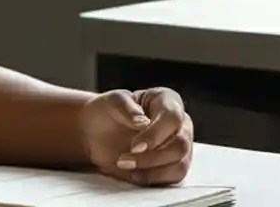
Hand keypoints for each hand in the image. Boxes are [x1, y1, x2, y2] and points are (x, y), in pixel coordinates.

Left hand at [78, 87, 193, 186]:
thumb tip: (144, 122)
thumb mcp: (113, 101)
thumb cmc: (109, 110)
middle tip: (124, 160)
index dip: (156, 134)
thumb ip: (127, 108)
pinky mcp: (174, 165)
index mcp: (168, 101)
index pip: (173, 117)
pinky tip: (133, 175)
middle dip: (152, 157)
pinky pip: (173, 177)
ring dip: (152, 170)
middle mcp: (181, 124)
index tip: (135, 147)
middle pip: (180, 145)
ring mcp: (180, 146)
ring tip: (124, 166)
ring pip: (179, 164)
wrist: (98, 129)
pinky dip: (152, 178)